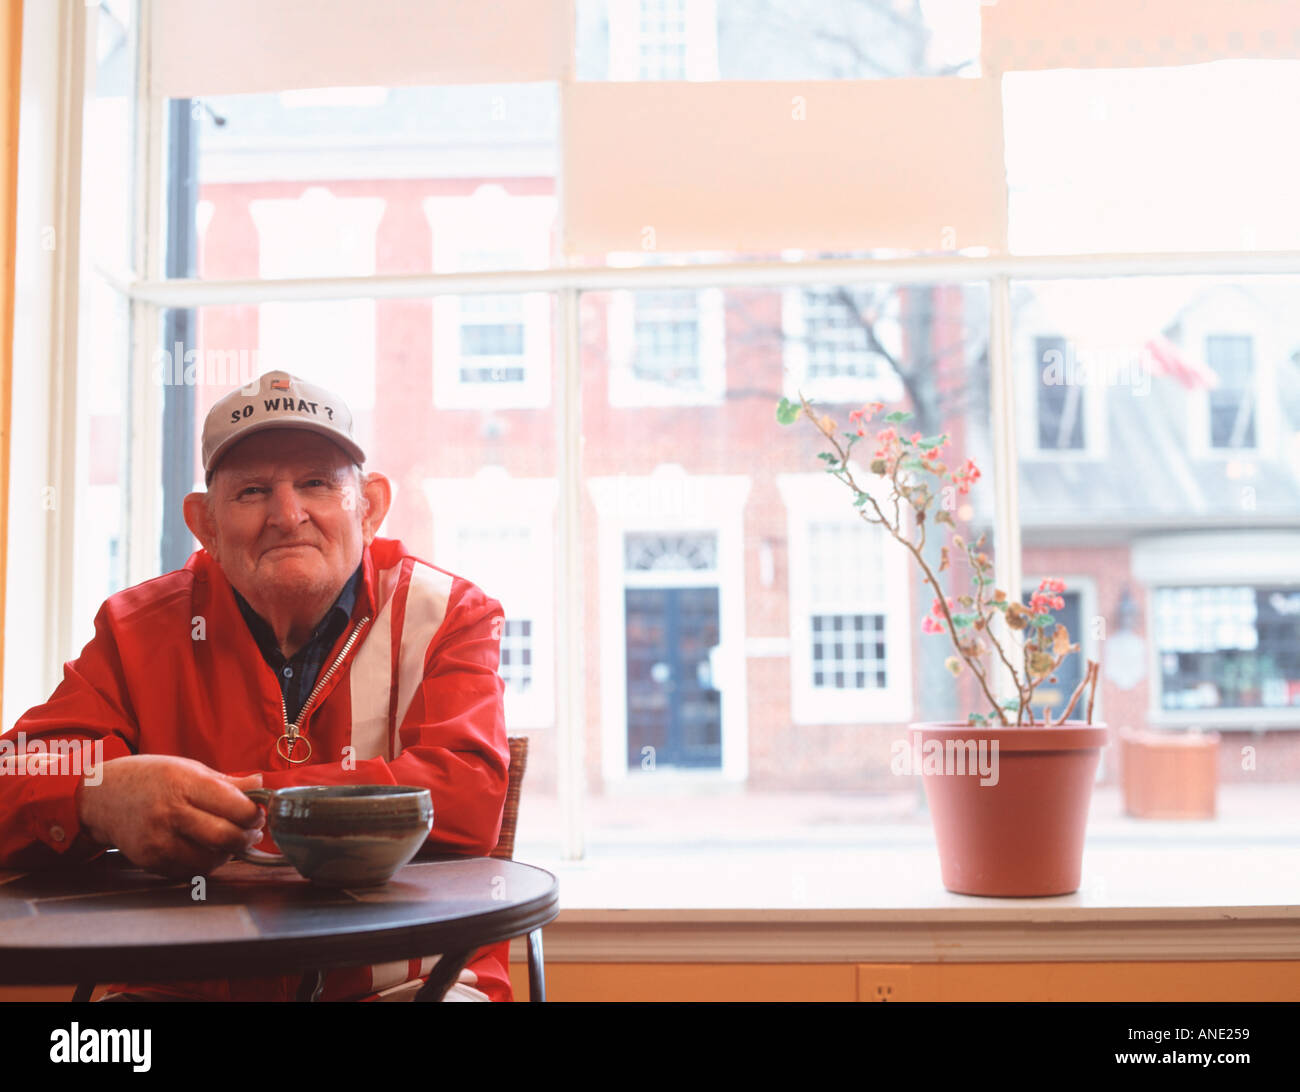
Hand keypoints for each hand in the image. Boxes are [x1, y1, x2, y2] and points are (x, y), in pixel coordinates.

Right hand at [75, 755, 265, 878]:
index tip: (259, 814)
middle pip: (226, 837)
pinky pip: (190, 871)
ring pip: (210, 860)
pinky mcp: (150, 861)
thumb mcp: (189, 768)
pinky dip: (206, 863)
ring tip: (230, 841)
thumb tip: (261, 785)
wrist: (101, 796)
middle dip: (247, 838)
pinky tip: (207, 849)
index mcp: (183, 784)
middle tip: (252, 832)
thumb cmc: (150, 778)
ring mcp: (158, 840)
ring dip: (229, 854)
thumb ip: (227, 782)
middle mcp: (170, 813)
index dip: (254, 814)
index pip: (234, 807)